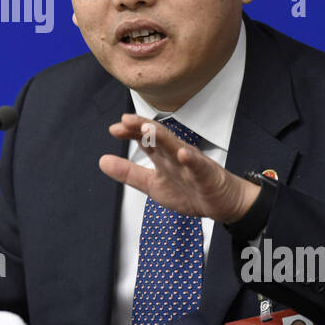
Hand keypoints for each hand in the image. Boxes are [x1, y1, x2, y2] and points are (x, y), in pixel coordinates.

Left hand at [98, 113, 259, 224]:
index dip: (130, 132)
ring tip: (148, 129)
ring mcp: (191, 164)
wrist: (223, 204)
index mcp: (163, 157)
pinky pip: (198, 166)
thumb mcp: (152, 184)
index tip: (114, 129)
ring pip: (176, 147)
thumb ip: (128, 173)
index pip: (145, 140)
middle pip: (158, 138)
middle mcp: (175, 155)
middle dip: (142, 128)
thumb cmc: (190, 190)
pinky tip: (182, 153)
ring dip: (162, 137)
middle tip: (126, 120)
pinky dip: (191, 159)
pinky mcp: (206, 175)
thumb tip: (102, 161)